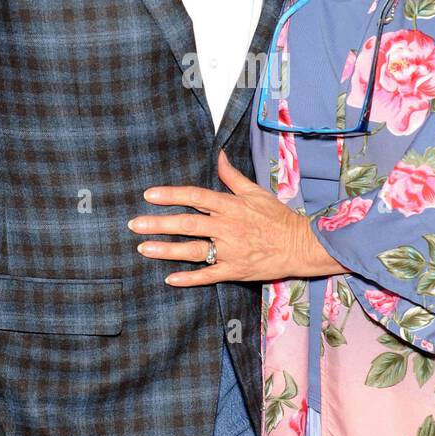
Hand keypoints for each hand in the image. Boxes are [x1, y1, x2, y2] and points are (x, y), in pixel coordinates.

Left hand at [128, 148, 347, 284]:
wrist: (300, 245)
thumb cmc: (277, 217)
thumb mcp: (256, 192)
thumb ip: (232, 176)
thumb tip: (218, 155)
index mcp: (231, 205)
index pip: (195, 197)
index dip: (171, 195)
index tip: (149, 195)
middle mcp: (227, 227)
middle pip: (187, 224)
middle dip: (158, 223)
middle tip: (134, 224)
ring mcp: (230, 251)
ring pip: (192, 251)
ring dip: (165, 250)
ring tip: (142, 248)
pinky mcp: (234, 270)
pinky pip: (208, 276)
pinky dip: (189, 279)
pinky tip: (169, 279)